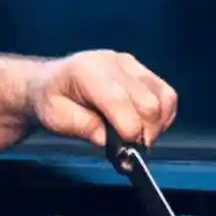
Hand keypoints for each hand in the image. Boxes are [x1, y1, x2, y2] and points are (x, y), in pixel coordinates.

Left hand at [30, 50, 177, 147]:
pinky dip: (163, 116)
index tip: (126, 153)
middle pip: (147, 102)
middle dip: (144, 133)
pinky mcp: (141, 70)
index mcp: (87, 71)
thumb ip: (84, 128)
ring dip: (157, 125)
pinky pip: (167, 94)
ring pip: (164, 97)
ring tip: (138, 138)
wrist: (49, 82)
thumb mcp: (55, 119)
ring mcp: (129, 64)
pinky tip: (146, 127)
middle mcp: (112, 62)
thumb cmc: (50, 100)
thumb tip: (115, 142)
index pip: (119, 100)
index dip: (128, 130)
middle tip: (130, 150)